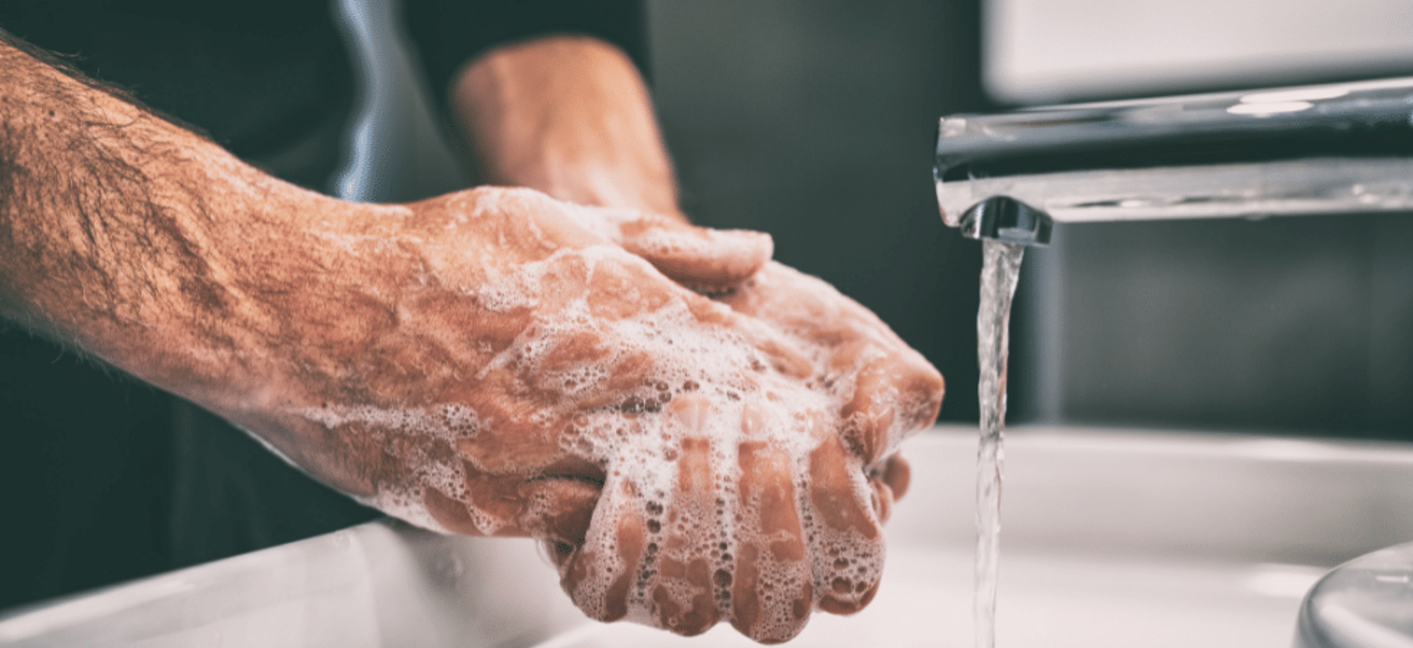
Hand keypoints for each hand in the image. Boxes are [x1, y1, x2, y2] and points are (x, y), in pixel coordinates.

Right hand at [214, 187, 927, 641]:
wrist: (299, 314)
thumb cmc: (422, 258)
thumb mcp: (552, 220)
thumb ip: (665, 242)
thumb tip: (755, 250)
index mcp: (609, 314)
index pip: (736, 364)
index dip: (781, 391)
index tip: (811, 405)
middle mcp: (583, 391)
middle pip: (709, 443)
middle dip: (751, 458)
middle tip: (779, 468)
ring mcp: (536, 457)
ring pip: (651, 503)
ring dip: (686, 502)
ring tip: (708, 500)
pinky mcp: (489, 508)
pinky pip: (574, 532)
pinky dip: (608, 524)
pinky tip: (617, 509)